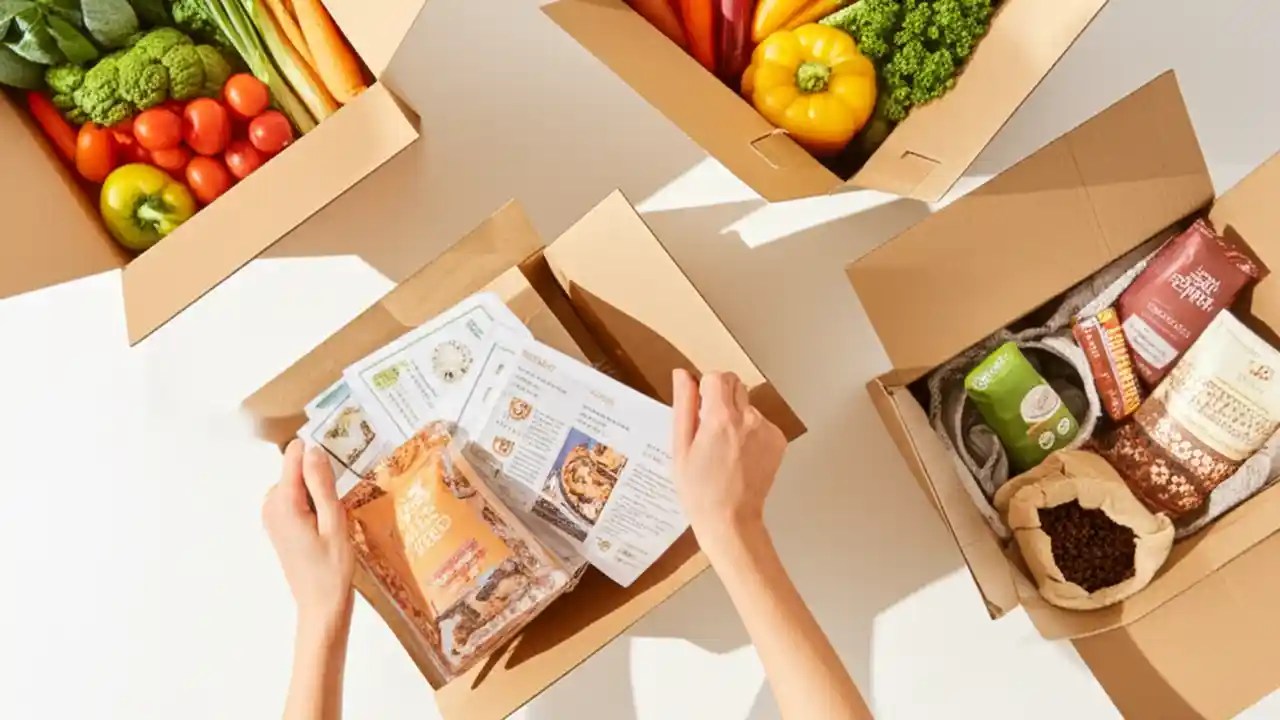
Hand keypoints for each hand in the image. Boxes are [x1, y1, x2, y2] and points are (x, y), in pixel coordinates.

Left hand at [263, 440, 355, 631]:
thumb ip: (322, 484)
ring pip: (298, 483)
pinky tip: (330, 522)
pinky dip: (313, 503)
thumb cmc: (332, 569)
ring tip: (339, 513)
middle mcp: (271, 504)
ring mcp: (272, 515)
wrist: (320, 607)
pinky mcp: (279, 525)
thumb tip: (313, 448)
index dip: (319, 453)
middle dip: (321, 474)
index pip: (295, 455)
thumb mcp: (334, 523)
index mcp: (283, 502)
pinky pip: (297, 498)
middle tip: (345, 496)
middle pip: (297, 469)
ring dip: (319, 491)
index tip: (342, 461)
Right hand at [671, 369, 786, 551]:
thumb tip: (683, 375)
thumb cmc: (700, 490)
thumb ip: (684, 405)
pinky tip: (740, 456)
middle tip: (710, 429)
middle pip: (735, 385)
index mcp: (720, 417)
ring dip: (736, 416)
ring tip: (725, 449)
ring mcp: (767, 430)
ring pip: (748, 405)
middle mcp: (748, 418)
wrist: (730, 520)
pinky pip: (761, 423)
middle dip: (721, 398)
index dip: (705, 389)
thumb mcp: (681, 447)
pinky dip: (751, 432)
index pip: (716, 376)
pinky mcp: (778, 441)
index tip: (700, 409)